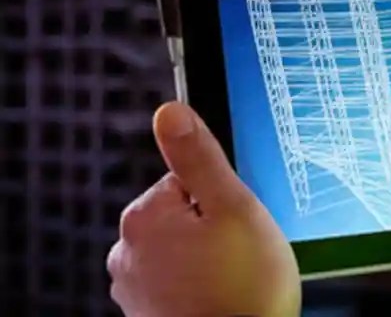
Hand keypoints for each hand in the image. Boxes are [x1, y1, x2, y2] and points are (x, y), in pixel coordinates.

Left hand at [107, 102, 300, 316]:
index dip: (223, 199)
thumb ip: (199, 158)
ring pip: (181, 248)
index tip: (237, 225)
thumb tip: (170, 112)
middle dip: (214, 228)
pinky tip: (221, 296)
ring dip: (207, 258)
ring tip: (233, 278)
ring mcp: (134, 285)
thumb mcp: (235, 208)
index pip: (189, 179)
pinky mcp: (146, 311)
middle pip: (183, 213)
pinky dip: (198, 285)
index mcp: (144, 216)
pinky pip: (176, 280)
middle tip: (240, 253)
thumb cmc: (246, 289)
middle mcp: (127, 250)